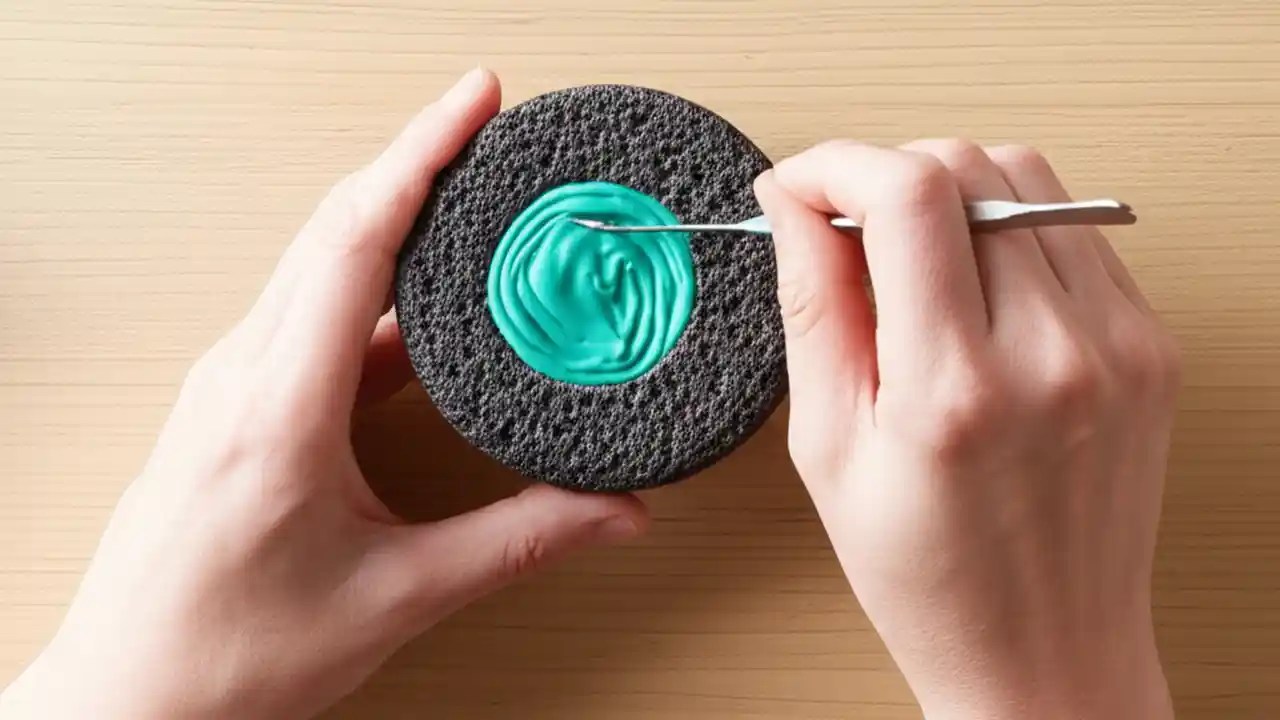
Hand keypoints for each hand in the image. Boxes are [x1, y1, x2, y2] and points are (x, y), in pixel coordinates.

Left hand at [0, 68, 646, 719]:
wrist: (131, 699)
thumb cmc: (231, 655)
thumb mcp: (397, 596)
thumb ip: (519, 541)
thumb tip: (612, 509)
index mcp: (279, 408)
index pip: (356, 242)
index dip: (422, 157)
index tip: (475, 103)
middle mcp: (243, 375)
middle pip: (336, 229)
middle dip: (418, 162)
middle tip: (490, 126)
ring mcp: (230, 384)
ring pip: (318, 266)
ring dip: (393, 220)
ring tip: (469, 197)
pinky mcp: (234, 402)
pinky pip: (308, 314)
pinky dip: (371, 283)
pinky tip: (423, 302)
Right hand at [755, 140, 1178, 719]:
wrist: (1045, 653)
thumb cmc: (928, 576)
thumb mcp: (829, 447)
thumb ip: (813, 306)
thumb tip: (793, 204)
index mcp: (955, 390)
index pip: (905, 193)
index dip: (835, 164)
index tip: (799, 184)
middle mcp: (1053, 355)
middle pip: (968, 167)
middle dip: (887, 177)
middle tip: (850, 235)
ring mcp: (1117, 346)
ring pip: (1027, 179)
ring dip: (952, 198)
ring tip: (916, 271)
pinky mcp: (1149, 345)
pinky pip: (1071, 230)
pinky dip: (1010, 234)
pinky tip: (977, 297)